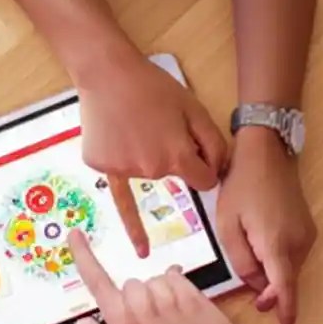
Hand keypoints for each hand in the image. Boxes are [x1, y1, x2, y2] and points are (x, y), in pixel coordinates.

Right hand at [69, 230, 269, 323]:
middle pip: (129, 284)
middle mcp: (144, 311)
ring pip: (152, 280)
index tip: (75, 235)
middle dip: (136, 297)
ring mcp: (168, 300)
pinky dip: (175, 286)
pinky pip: (172, 275)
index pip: (98, 286)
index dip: (84, 258)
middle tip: (153, 322)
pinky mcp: (190, 291)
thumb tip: (79, 323)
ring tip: (172, 318)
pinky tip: (182, 308)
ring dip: (158, 293)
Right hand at [76, 50, 227, 257]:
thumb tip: (218, 171)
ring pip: (147, 174)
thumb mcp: (194, 108)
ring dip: (145, 156)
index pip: (203, 179)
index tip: (196, 153)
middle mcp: (152, 170)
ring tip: (133, 123)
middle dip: (172, 155)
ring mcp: (125, 171)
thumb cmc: (152, 87)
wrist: (106, 74)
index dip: (202, 165)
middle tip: (156, 122)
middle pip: (173, 174)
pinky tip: (142, 249)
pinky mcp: (104, 167)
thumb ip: (213, 143)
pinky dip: (134, 225)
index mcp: (178, 157)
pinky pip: (121, 199)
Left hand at [215, 127, 316, 323]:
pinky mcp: (307, 226)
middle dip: (271, 291)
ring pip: (289, 266)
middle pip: (286, 278)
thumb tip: (256, 283)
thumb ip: (241, 260)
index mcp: (275, 243)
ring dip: (273, 273)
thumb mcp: (227, 226)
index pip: (284, 285)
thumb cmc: (240, 186)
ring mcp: (306, 233)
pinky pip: (292, 253)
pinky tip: (261, 244)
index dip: (286, 307)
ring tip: (251, 258)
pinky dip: (279, 259)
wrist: (265, 153)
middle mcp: (297, 241)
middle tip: (253, 298)